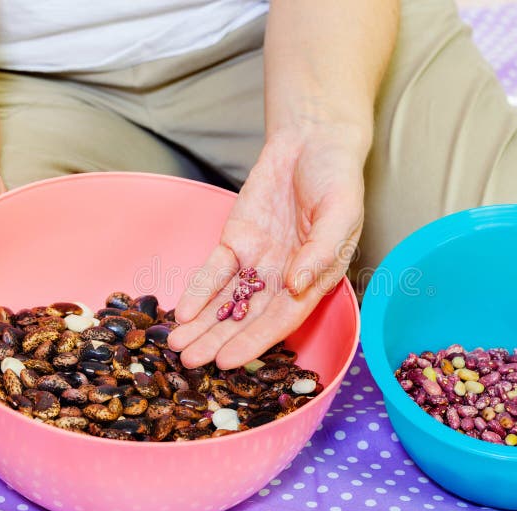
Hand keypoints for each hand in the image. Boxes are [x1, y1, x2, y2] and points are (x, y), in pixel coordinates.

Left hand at [168, 123, 367, 368]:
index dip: (254, 342)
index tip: (227, 362)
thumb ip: (321, 251)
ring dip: (202, 325)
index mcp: (315, 279)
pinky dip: (198, 291)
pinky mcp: (236, 241)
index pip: (282, 319)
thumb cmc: (337, 178)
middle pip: (248, 317)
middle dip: (218, 341)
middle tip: (188, 362)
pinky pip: (214, 271)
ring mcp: (258, 261)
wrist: (312, 141)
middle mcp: (284, 278)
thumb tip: (298, 285)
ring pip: (226, 301)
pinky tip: (182, 311)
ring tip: (176, 346)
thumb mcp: (340, 211)